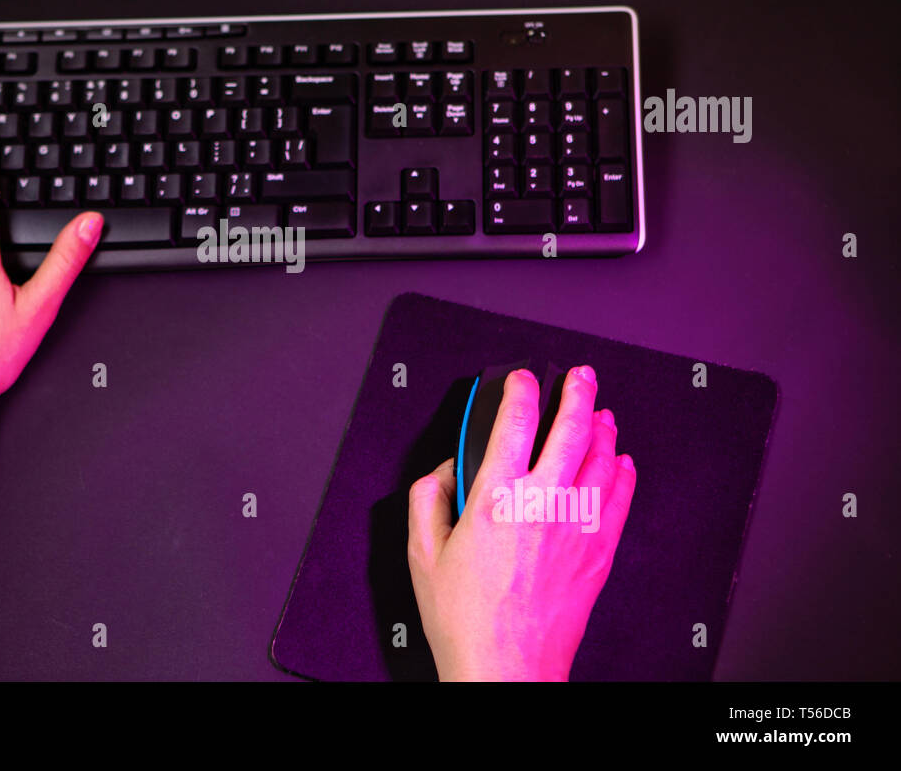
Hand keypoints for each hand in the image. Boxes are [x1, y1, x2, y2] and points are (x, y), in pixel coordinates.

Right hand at [407, 366, 635, 680]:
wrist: (508, 670)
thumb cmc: (467, 621)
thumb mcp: (422, 555)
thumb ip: (427, 500)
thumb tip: (445, 471)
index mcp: (496, 499)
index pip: (514, 423)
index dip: (520, 391)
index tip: (521, 379)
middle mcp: (543, 505)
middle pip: (572, 429)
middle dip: (578, 393)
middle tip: (581, 376)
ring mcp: (578, 528)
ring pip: (602, 459)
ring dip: (604, 428)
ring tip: (602, 412)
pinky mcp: (599, 553)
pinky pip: (621, 499)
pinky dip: (624, 473)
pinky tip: (621, 463)